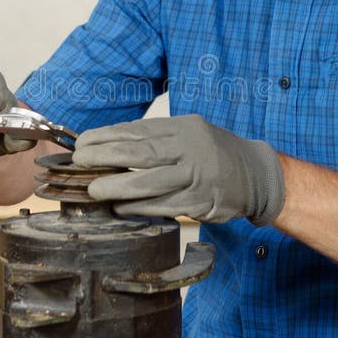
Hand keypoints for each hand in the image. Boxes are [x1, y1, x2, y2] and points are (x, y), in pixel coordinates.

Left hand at [72, 114, 284, 223]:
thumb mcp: (189, 134)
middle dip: (107, 156)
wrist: (256, 173)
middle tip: (80, 162)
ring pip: (152, 180)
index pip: (138, 130)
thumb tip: (111, 145)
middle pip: (142, 152)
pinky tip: (120, 209)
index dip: (107, 136)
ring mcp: (197, 175)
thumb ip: (157, 139)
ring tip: (94, 190)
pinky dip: (140, 207)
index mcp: (183, 128)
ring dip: (119, 186)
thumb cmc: (213, 153)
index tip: (82, 143)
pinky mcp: (201, 201)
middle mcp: (190, 148)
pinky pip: (165, 205)